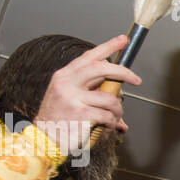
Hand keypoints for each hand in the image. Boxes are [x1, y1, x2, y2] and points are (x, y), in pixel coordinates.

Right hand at [33, 34, 141, 151]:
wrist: (44, 139)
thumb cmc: (58, 119)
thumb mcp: (67, 96)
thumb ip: (87, 88)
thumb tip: (114, 88)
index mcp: (64, 76)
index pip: (88, 56)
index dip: (108, 47)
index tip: (122, 40)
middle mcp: (67, 83)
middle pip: (101, 68)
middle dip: (123, 72)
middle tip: (136, 79)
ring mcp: (73, 98)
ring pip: (110, 98)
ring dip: (118, 109)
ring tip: (115, 117)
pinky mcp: (81, 114)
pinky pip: (108, 115)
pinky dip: (113, 122)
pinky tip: (108, 126)